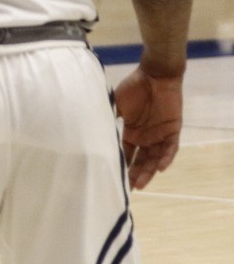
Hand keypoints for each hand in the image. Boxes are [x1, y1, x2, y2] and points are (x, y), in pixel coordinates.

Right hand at [114, 66, 182, 189]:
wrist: (155, 75)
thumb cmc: (134, 87)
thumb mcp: (116, 104)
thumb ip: (108, 118)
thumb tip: (90, 130)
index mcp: (131, 132)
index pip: (126, 154)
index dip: (122, 166)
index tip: (115, 179)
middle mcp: (146, 136)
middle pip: (141, 160)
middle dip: (136, 174)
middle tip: (129, 188)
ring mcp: (160, 134)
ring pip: (155, 158)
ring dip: (149, 171)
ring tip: (141, 183)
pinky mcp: (173, 130)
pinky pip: (171, 148)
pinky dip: (166, 158)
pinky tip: (160, 168)